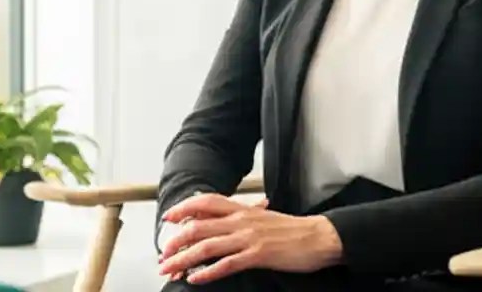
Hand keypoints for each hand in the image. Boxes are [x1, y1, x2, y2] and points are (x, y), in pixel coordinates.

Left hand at [157, 195, 342, 284]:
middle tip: (163, 255)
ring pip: (206, 247)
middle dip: (175, 242)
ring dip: (183, 259)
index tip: (167, 219)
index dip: (182, 209)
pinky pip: (226, 264)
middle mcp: (240, 220)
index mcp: (241, 209)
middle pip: (197, 227)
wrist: (319, 236)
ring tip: (169, 269)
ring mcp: (248, 237)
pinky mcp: (258, 255)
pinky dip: (208, 273)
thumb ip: (239, 216)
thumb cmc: (291, 230)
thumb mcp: (261, 216)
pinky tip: (195, 279)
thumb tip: (217, 219)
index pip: (204, 202)